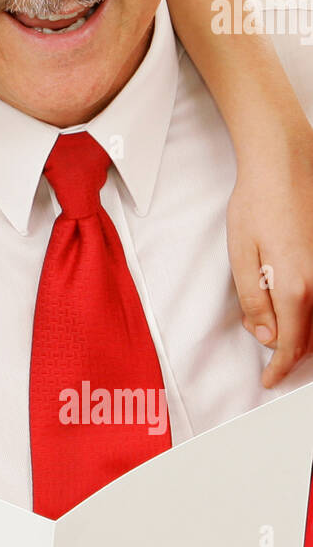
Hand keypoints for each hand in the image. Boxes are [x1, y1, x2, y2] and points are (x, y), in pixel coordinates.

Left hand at [227, 119, 312, 387]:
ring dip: (306, 336)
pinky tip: (298, 310)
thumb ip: (254, 300)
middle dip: (291, 355)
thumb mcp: (241, 255)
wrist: (284, 166)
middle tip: (271, 361)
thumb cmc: (257, 204)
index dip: (279, 368)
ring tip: (282, 339)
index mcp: (295, 286)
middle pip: (312, 337)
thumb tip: (265, 336)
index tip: (269, 380)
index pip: (291, 344)